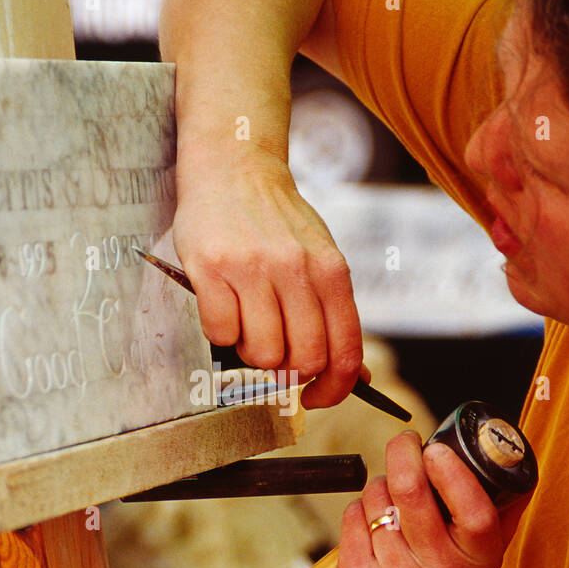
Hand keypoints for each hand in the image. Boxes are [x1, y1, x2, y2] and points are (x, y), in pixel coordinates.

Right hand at [173, 144, 366, 407]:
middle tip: (274, 355)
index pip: (343, 353)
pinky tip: (224, 306)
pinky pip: (220, 333)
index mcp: (331, 271)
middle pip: (302, 361)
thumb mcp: (322, 260)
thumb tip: (357, 377)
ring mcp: (252, 269)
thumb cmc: (278, 223)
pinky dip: (220, 332)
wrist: (234, 168)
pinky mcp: (211, 269)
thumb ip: (336, 316)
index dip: (333, 390)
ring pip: (261, 353)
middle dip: (287, 372)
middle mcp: (296, 270)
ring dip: (251, 352)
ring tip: (247, 322)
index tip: (317, 398)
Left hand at [333, 431, 528, 567]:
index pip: (471, 506)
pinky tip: (372, 526)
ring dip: (381, 487)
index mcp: (476, 558)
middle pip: (410, 491)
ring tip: (392, 502)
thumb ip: (502, 508)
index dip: (450, 470)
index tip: (435, 450)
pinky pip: (351, 518)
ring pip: (376, 499)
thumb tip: (514, 453)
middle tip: (406, 444)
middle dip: (403, 453)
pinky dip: (359, 511)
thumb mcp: (488, 557)